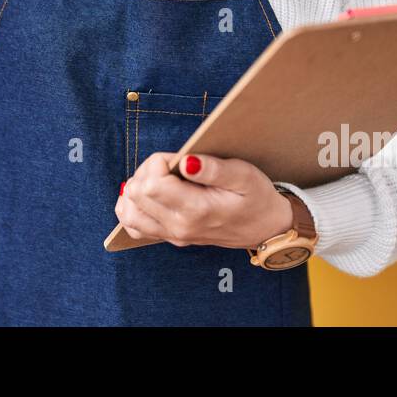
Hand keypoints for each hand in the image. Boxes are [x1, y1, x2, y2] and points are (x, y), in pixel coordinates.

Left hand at [115, 152, 299, 249]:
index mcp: (196, 210)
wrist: (267, 228)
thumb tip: (185, 162)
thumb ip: (213, 168)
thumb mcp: (243, 175)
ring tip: (160, 178)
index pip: (151, 184)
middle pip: (136, 194)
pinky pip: (135, 225)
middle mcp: (179, 227)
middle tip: (170, 165)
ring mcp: (173, 235)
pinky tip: (149, 195)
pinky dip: (133, 207)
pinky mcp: (170, 237)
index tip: (178, 159)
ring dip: (137, 188)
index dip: (159, 162)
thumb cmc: (256, 197)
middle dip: (147, 171)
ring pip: (129, 212)